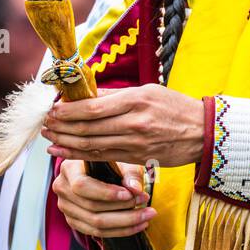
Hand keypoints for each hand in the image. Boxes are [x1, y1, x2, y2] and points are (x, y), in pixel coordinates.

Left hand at [41, 84, 205, 166]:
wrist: (204, 132)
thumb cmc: (175, 107)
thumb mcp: (148, 91)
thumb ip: (117, 95)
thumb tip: (87, 94)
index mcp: (135, 100)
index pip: (93, 107)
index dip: (68, 110)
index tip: (53, 109)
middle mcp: (134, 122)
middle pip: (88, 127)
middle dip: (62, 127)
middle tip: (45, 124)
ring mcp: (136, 143)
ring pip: (92, 144)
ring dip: (66, 142)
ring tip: (49, 138)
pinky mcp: (138, 158)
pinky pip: (103, 157)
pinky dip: (80, 155)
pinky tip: (64, 153)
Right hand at [52, 159, 155, 239]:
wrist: (99, 171)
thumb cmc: (110, 162)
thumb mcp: (121, 160)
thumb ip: (129, 172)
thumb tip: (136, 189)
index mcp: (69, 168)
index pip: (81, 185)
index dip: (106, 193)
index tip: (129, 194)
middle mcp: (62, 188)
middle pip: (91, 207)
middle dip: (123, 208)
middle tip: (145, 202)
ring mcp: (65, 207)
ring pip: (95, 223)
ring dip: (125, 222)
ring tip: (146, 216)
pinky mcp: (73, 221)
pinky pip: (96, 232)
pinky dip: (120, 231)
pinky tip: (137, 225)